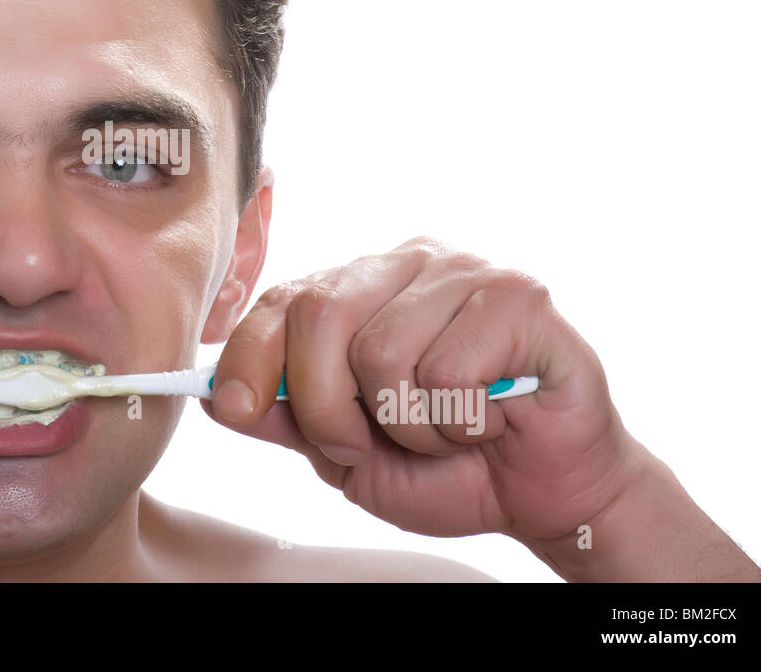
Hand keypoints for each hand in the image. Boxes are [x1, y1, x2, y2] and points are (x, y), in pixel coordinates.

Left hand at [202, 235, 644, 544]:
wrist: (544, 495)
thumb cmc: (449, 464)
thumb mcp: (345, 452)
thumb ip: (285, 418)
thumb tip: (215, 395)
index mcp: (360, 287)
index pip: (282, 299)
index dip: (247, 356)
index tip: (233, 407)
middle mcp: (407, 264)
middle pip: (320, 314)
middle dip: (324, 406)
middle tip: (358, 444)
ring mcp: (465, 272)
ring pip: (383, 350)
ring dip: (406, 426)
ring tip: (442, 429)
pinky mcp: (520, 296)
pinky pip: (450, 370)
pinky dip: (460, 423)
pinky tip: (488, 418)